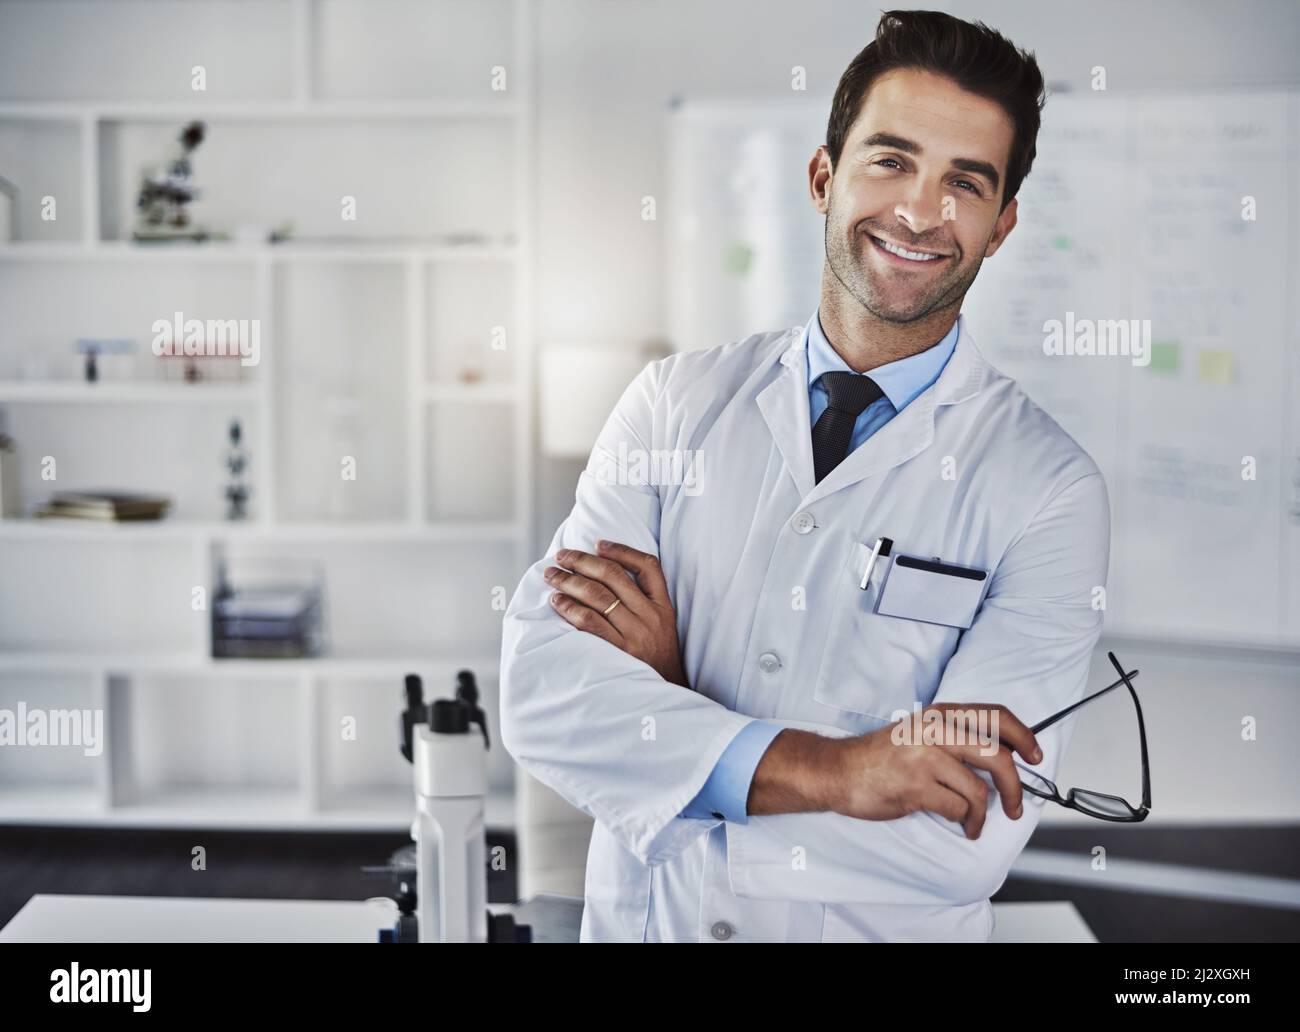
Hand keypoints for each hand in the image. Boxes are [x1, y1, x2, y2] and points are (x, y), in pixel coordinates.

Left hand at [543, 540, 689, 688]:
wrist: (667, 694)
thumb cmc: (657, 658)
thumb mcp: (663, 625)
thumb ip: (643, 601)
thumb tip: (604, 573)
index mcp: (663, 607)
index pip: (648, 566)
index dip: (622, 550)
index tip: (598, 544)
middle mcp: (650, 617)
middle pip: (614, 576)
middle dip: (582, 561)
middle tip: (561, 556)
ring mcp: (635, 636)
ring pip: (598, 596)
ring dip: (570, 582)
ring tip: (552, 576)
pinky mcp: (619, 653)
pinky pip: (590, 623)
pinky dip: (570, 608)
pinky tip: (557, 601)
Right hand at [750, 703, 1041, 839]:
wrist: (839, 771)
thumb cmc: (880, 758)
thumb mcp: (919, 735)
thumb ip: (955, 739)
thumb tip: (1001, 759)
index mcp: (939, 715)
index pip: (995, 715)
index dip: (1024, 736)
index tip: (1035, 756)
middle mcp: (934, 731)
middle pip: (997, 755)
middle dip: (1015, 786)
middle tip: (1017, 805)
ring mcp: (924, 758)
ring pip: (979, 790)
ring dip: (984, 814)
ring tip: (975, 823)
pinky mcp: (916, 786)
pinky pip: (958, 808)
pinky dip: (965, 821)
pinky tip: (959, 824)